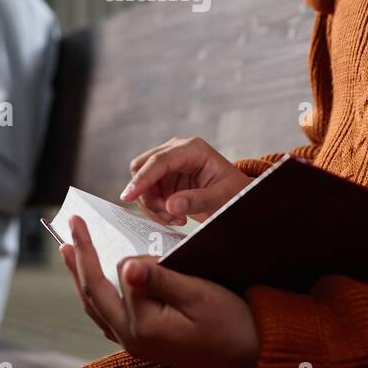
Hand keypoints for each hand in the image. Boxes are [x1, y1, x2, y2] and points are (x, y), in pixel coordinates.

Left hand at [60, 216, 258, 367]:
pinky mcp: (143, 343)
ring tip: (68, 249)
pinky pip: (108, 316)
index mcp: (144, 326)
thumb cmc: (230, 319)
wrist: (251, 349)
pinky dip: (96, 295)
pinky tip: (94, 283)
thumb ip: (160, 279)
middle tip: (71, 224)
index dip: (132, 255)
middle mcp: (132, 339)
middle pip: (94, 293)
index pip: (122, 276)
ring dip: (81, 276)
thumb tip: (125, 265)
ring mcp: (135, 344)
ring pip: (96, 306)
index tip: (131, 235)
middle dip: (80, 258)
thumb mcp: (198, 293)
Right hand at [119, 136, 252, 224]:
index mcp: (193, 149)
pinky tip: (174, 216)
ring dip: (152, 204)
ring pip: (142, 181)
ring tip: (176, 218)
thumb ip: (198, 200)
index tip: (128, 196)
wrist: (238, 196)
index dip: (142, 179)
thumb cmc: (235, 193)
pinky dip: (155, 207)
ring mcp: (169, 163)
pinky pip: (147, 192)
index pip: (159, 161)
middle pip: (142, 166)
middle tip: (167, 215)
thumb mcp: (222, 198)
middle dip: (148, 195)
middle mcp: (177, 150)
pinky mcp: (165, 177)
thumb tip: (170, 205)